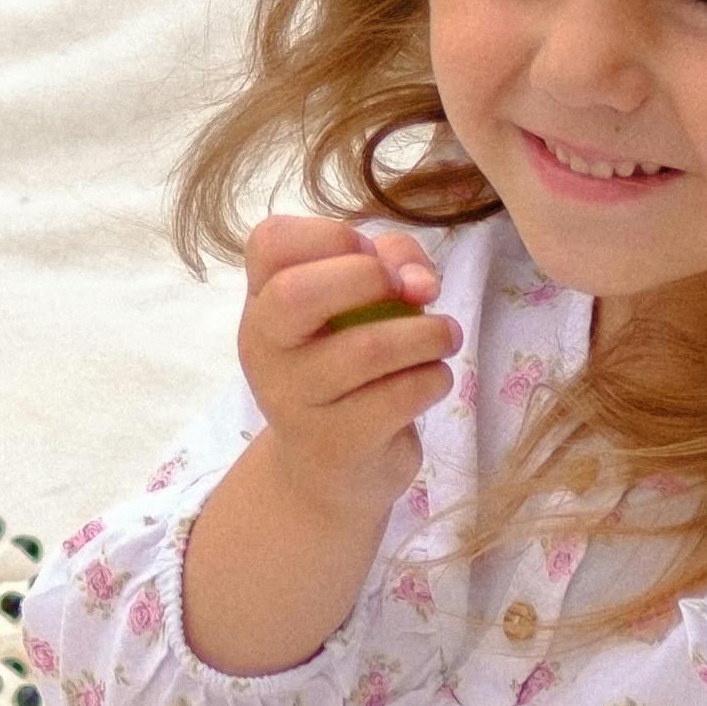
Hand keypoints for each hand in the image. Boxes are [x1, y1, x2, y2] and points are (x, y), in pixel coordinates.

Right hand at [233, 207, 452, 511]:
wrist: (328, 471)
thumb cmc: (347, 369)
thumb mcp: (358, 305)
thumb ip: (390, 261)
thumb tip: (420, 282)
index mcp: (262, 303)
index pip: (270, 242)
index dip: (332, 235)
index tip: (371, 258)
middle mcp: (264, 348)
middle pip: (297, 292)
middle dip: (371, 277)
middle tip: (413, 293)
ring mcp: (295, 400)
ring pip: (367, 349)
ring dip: (427, 334)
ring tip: (443, 338)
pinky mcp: (337, 443)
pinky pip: (400, 396)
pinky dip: (434, 378)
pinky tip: (431, 381)